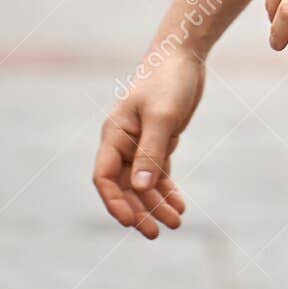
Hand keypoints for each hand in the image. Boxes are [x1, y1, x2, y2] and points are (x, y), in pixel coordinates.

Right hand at [92, 50, 203, 239]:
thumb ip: (151, 152)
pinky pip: (158, 173)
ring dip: (156, 204)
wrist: (184, 54)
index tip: (131, 221)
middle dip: (138, 210)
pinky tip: (180, 205)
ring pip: (142, 183)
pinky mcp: (159, 141)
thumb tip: (140, 190)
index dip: (114, 202)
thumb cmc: (168, 80)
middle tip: (155, 234)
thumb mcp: (162, 116)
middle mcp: (123, 141)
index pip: (104, 176)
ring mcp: (140, 142)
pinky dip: (167, 190)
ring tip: (175, 223)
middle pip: (123, 186)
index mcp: (115, 134)